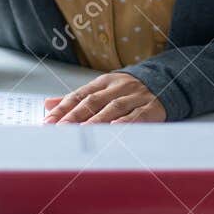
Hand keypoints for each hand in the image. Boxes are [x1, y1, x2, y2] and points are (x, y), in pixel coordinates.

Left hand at [43, 72, 164, 123]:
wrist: (165, 82)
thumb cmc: (127, 91)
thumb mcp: (101, 90)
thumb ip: (76, 99)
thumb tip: (48, 104)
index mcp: (103, 83)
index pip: (79, 96)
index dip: (63, 108)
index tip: (49, 122)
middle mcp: (118, 88)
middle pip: (93, 101)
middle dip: (75, 116)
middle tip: (61, 128)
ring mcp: (135, 97)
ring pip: (114, 108)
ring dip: (97, 120)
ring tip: (82, 131)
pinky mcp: (151, 107)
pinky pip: (138, 115)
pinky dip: (126, 122)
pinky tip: (115, 129)